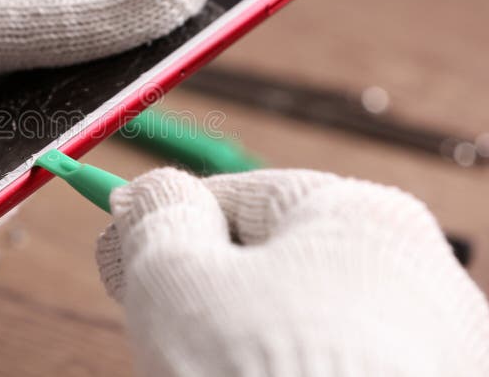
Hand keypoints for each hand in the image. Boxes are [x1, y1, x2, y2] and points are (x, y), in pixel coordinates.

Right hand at [97, 168, 488, 376]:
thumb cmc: (253, 374)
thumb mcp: (177, 275)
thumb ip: (159, 216)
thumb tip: (147, 193)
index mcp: (368, 218)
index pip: (251, 196)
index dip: (176, 216)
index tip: (121, 243)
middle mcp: (420, 278)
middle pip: (279, 263)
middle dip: (204, 286)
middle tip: (146, 312)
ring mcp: (429, 351)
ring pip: (301, 323)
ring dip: (236, 336)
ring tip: (192, 368)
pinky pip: (332, 367)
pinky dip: (281, 374)